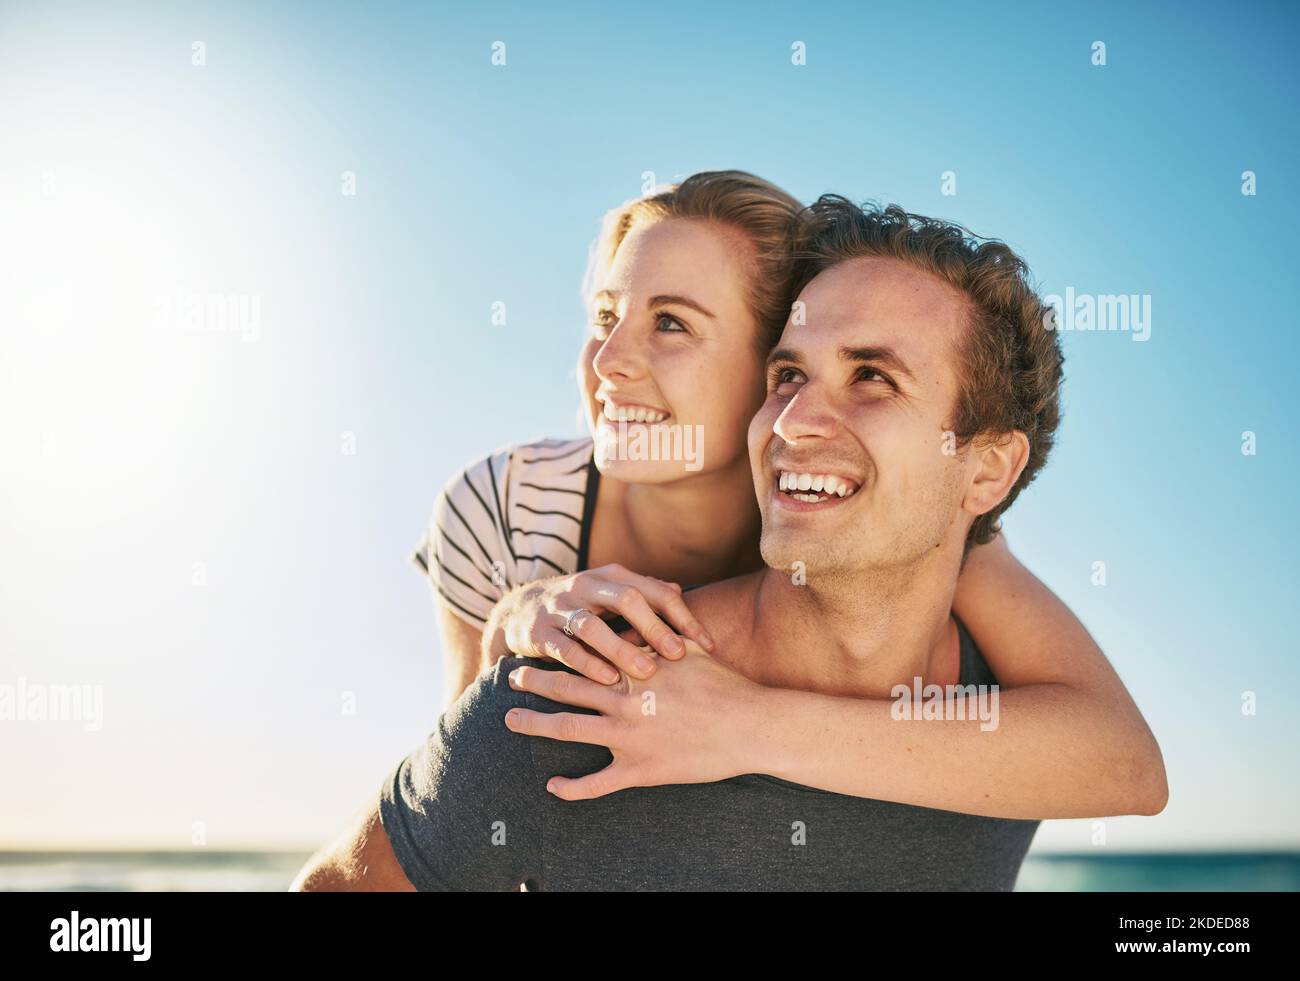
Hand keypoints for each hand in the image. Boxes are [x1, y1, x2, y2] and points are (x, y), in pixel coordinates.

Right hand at [482, 564, 714, 684]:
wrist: (519, 611)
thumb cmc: (581, 607)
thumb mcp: (611, 595)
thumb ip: (645, 595)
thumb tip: (680, 594)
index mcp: (611, 577)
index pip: (656, 592)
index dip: (683, 617)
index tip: (707, 645)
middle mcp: (586, 586)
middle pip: (626, 599)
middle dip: (654, 627)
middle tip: (678, 654)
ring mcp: (560, 608)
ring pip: (593, 625)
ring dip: (621, 648)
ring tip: (646, 671)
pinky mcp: (539, 632)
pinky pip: (564, 648)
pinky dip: (587, 664)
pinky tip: (608, 679)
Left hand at [502, 640, 762, 799]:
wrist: (749, 725)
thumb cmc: (723, 684)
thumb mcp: (687, 650)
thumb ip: (657, 635)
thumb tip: (638, 620)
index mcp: (635, 669)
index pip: (585, 654)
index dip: (558, 649)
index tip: (536, 645)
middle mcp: (623, 701)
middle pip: (567, 688)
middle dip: (535, 682)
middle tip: (510, 678)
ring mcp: (628, 737)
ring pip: (569, 730)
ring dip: (535, 725)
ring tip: (509, 720)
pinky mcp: (639, 771)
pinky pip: (596, 783)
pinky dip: (571, 788)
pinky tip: (552, 788)